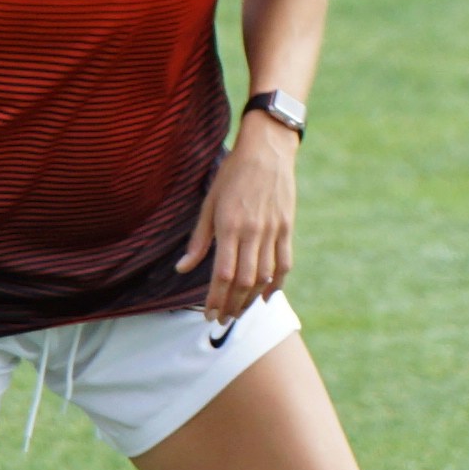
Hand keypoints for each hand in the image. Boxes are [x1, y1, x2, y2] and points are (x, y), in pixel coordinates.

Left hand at [179, 118, 301, 321]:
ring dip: (251, 299)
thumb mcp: (209, 203)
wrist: (267, 149)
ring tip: (239, 312)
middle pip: (244, 281)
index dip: (215, 298)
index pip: (222, 274)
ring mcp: (273, 230)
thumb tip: (182, 268)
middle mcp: (252, 231)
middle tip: (222, 320)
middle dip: (232, 305)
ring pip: (264, 276)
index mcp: (229, 225)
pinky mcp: (286, 227)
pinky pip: (284, 263)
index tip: (208, 314)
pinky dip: (277, 284)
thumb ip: (198, 239)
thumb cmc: (232, 173)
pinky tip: (267, 296)